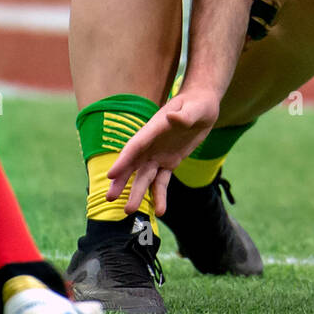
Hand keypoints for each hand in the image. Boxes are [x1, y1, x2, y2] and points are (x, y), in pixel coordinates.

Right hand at [106, 87, 220, 216]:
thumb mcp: (194, 108)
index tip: (110, 175)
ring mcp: (159, 155)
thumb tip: (172, 117)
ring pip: (144, 176)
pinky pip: (162, 181)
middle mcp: (151, 144)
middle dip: (121, 181)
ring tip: (130, 211)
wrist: (202, 105)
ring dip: (137, 193)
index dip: (123, 160)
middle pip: (133, 164)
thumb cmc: (197, 103)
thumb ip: (184, 115)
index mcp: (154, 128)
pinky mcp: (169, 162)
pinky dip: (159, 195)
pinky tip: (160, 211)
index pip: (135, 146)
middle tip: (110, 198)